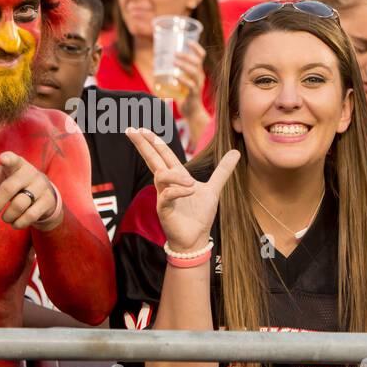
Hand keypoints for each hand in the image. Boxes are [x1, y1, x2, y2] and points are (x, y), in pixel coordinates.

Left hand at [0, 152, 60, 229]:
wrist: (41, 196)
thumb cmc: (12, 183)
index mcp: (16, 164)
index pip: (12, 159)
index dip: (8, 159)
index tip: (2, 159)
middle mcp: (30, 173)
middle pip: (8, 189)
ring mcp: (41, 186)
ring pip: (20, 204)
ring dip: (8, 216)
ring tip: (5, 218)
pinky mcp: (48, 201)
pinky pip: (31, 215)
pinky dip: (19, 223)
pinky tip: (15, 223)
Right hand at [127, 127, 238, 251]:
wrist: (196, 239)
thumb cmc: (199, 215)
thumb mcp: (213, 189)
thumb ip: (222, 171)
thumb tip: (235, 152)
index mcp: (176, 176)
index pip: (162, 154)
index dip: (153, 141)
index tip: (142, 128)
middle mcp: (166, 184)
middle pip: (152, 160)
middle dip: (142, 145)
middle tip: (131, 130)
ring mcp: (163, 196)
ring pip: (161, 176)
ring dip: (174, 175)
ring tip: (190, 183)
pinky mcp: (164, 209)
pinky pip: (167, 195)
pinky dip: (178, 191)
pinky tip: (189, 191)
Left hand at [173, 41, 208, 121]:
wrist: (192, 112)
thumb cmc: (185, 96)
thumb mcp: (181, 82)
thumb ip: (172, 74)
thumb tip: (154, 67)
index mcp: (198, 72)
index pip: (201, 56)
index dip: (196, 47)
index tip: (188, 40)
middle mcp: (200, 77)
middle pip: (197, 62)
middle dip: (186, 55)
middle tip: (175, 53)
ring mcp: (198, 85)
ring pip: (194, 72)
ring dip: (184, 65)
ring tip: (174, 61)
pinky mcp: (194, 94)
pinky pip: (190, 85)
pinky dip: (183, 79)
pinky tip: (175, 76)